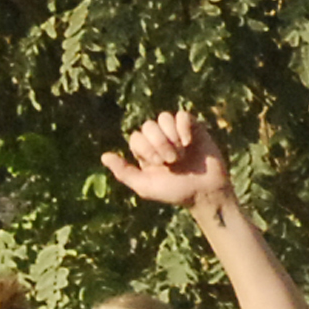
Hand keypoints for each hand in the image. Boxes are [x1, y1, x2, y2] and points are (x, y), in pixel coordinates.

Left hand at [101, 110, 230, 210]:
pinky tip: (189, 143)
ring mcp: (175, 132)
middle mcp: (159, 139)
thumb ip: (124, 173)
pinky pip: (182, 115)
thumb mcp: (146, 186)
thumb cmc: (175, 192)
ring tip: (181, 155)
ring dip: (171, 138)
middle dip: (159, 144)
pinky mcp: (192, 127)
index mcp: (146, 152)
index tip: (158, 165)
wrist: (205, 192)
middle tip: (171, 162)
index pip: (136, 136)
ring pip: (164, 118)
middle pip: (149, 126)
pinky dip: (183, 129)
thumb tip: (104, 156)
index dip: (146, 148)